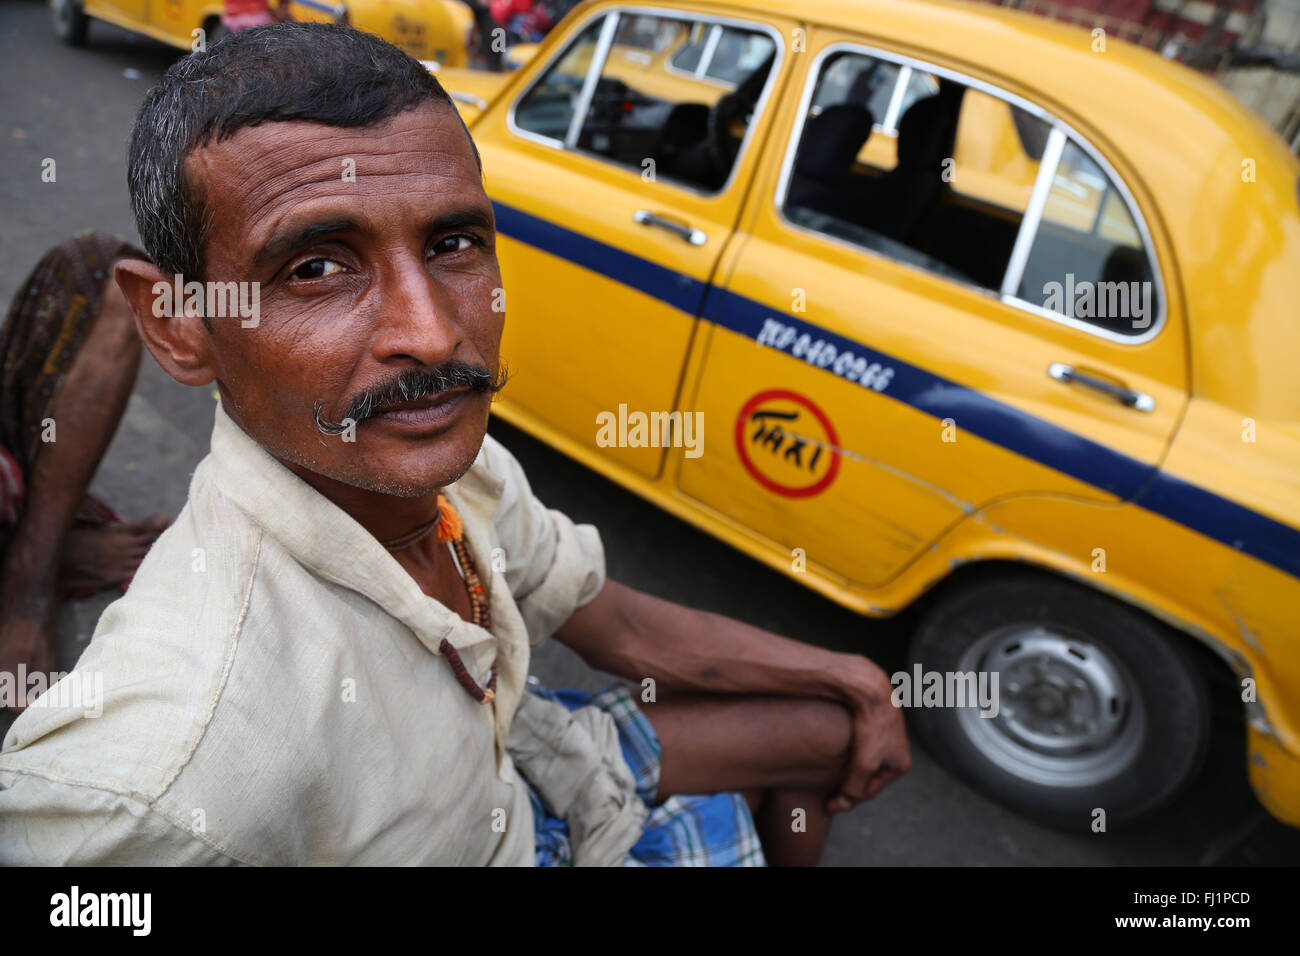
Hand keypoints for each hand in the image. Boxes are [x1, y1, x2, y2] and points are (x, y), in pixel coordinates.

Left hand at [825, 658, 909, 813]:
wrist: (870, 690)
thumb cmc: (871, 727)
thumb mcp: (864, 764)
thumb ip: (854, 787)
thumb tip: (844, 802)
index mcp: (901, 764)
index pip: (871, 791)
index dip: (848, 801)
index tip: (828, 807)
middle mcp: (897, 749)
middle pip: (868, 776)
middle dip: (849, 784)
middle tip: (827, 793)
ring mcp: (886, 734)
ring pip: (863, 759)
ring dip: (847, 768)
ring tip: (826, 774)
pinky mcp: (875, 720)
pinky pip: (859, 744)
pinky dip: (847, 751)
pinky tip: (831, 752)